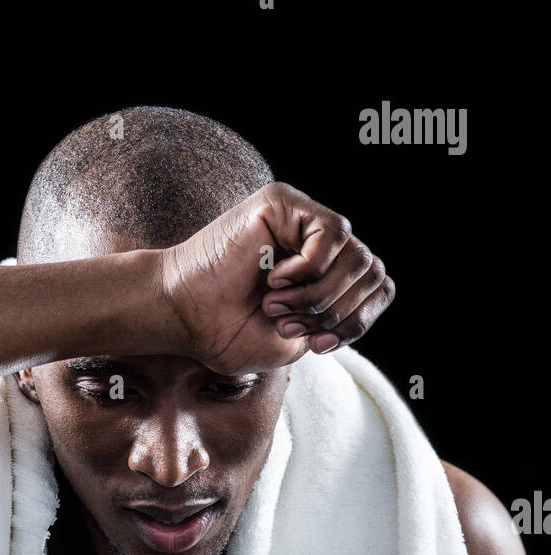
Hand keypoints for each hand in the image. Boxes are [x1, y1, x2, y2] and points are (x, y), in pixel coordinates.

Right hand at [157, 181, 394, 375]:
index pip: (378, 288)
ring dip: (318, 296)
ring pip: (358, 256)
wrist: (183, 318)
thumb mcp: (298, 339)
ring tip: (276, 306)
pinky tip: (273, 278)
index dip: (358, 321)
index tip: (319, 346)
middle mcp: (319, 242)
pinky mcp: (284, 203)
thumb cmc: (227, 331)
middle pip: (372, 274)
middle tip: (288, 325)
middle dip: (336, 314)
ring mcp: (302, 220)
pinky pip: (333, 233)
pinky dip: (308, 269)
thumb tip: (369, 297)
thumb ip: (339, 320)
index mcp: (325, 273)